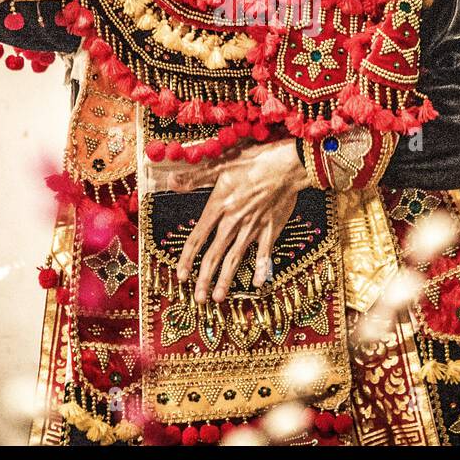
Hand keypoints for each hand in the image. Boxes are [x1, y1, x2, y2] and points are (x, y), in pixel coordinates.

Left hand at [170, 140, 310, 303]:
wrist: (288, 164)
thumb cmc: (254, 160)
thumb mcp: (221, 164)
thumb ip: (195, 177)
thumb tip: (170, 181)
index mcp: (219, 206)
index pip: (198, 237)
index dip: (187, 258)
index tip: (180, 275)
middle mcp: (234, 221)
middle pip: (215, 255)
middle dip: (204, 279)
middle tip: (198, 298)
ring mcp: (253, 227)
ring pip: (236, 258)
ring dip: (226, 280)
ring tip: (218, 299)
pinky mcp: (271, 228)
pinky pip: (264, 253)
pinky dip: (261, 269)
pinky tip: (256, 283)